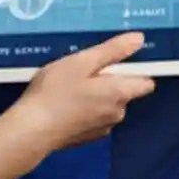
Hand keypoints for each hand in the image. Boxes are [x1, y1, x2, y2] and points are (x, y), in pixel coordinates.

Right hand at [12, 32, 155, 149]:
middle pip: (124, 93)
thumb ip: (112, 51)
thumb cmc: (55, 91)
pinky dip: (84, 112)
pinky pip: (94, 119)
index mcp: (120, 93)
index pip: (146, 83)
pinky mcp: (87, 139)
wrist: (32, 129)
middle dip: (108, 82)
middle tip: (80, 72)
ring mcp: (103, 129)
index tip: (111, 63)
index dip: (133, 71)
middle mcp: (117, 113)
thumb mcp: (81, 62)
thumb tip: (139, 39)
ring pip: (107, 107)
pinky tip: (64, 107)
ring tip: (68, 89)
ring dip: (95, 97)